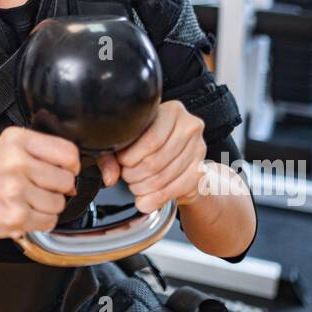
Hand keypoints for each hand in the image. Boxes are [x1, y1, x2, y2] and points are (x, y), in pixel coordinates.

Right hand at [0, 126, 79, 240]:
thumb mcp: (7, 148)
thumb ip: (40, 150)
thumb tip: (74, 169)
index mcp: (17, 140)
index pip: (67, 152)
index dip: (72, 166)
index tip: (66, 171)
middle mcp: (16, 162)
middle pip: (66, 180)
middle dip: (58, 188)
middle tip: (39, 188)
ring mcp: (15, 190)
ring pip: (59, 203)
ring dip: (48, 206)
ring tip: (28, 201)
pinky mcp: (16, 215)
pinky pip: (49, 221)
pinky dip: (41, 221)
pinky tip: (25, 212)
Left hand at [95, 99, 207, 213]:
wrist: (172, 152)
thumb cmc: (145, 142)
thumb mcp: (122, 142)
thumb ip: (110, 157)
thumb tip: (110, 178)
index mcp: (171, 111)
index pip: (151, 140)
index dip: (131, 158)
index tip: (121, 163)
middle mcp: (189, 126)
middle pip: (156, 161)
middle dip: (135, 176)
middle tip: (127, 177)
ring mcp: (199, 148)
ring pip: (164, 178)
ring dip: (144, 188)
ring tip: (135, 187)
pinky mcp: (200, 169)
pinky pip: (177, 189)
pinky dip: (157, 199)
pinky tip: (145, 200)